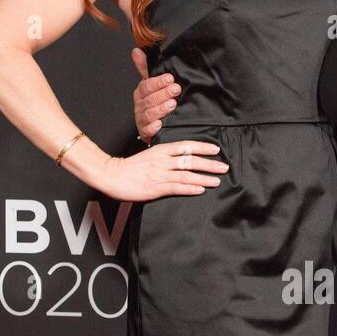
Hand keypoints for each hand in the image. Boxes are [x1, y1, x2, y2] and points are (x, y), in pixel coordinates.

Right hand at [96, 142, 227, 201]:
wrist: (112, 175)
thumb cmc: (130, 166)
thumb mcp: (149, 155)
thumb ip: (164, 155)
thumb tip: (181, 156)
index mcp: (161, 150)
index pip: (185, 146)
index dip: (202, 147)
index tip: (216, 149)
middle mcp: (162, 160)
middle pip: (190, 160)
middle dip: (209, 163)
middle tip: (224, 166)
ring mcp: (160, 174)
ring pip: (186, 174)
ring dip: (204, 177)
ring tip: (217, 180)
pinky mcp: (156, 187)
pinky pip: (176, 187)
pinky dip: (190, 188)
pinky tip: (201, 189)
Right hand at [132, 46, 178, 143]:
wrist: (155, 126)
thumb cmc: (155, 103)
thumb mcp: (152, 85)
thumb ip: (145, 69)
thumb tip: (137, 51)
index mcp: (141, 93)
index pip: (146, 86)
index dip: (158, 82)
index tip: (170, 78)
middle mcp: (140, 106)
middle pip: (149, 99)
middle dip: (163, 94)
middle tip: (176, 89)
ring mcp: (142, 120)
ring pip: (149, 114)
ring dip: (161, 109)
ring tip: (172, 104)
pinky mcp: (146, 133)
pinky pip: (147, 131)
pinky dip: (153, 128)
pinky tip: (160, 124)